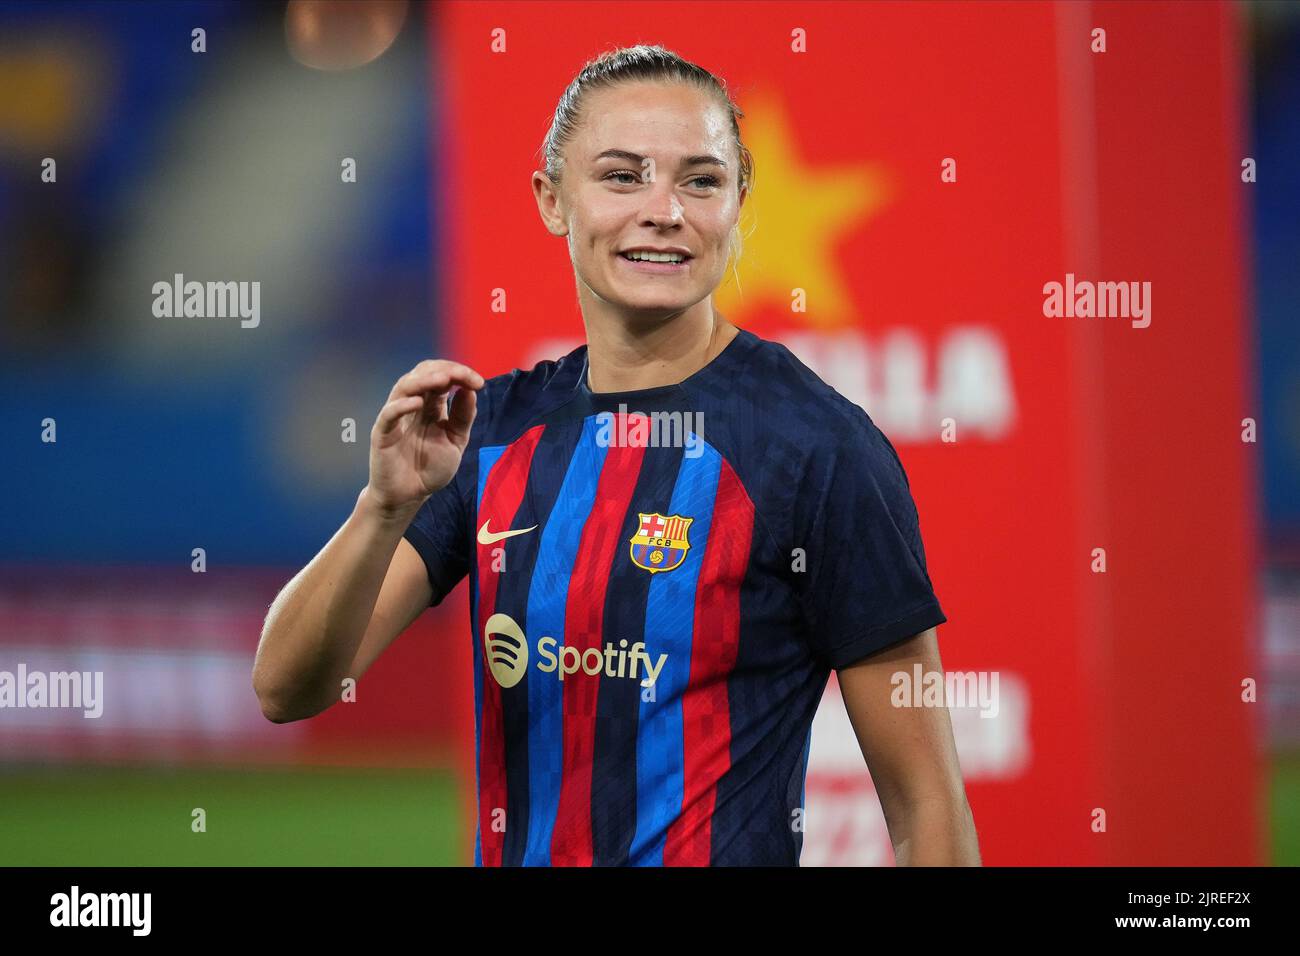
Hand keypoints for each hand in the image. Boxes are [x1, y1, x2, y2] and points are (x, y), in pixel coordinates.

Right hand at [366, 360, 483, 517]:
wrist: (409, 496)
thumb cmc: (430, 468)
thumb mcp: (455, 441)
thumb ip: (463, 417)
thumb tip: (472, 390)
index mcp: (430, 406)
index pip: (441, 377)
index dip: (459, 373)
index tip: (478, 382)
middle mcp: (412, 406)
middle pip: (423, 374)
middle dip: (445, 370)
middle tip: (465, 376)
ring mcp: (396, 417)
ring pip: (404, 386)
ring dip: (424, 379)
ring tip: (444, 379)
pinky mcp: (382, 433)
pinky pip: (389, 414)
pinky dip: (401, 405)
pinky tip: (418, 403)